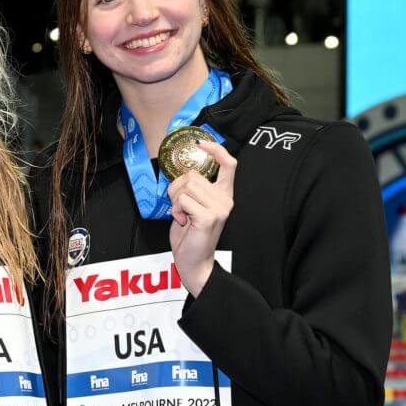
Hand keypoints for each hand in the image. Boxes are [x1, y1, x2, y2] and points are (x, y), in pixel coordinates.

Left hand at [168, 140, 237, 296]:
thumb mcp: (192, 206)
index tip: (201, 144)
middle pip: (193, 175)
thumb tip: (182, 172)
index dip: (216, 150)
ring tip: (182, 215)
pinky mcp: (208, 217)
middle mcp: (225, 199)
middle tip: (180, 207)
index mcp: (224, 194)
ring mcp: (219, 208)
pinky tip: (183, 222)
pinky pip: (182, 200)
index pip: (229, 164)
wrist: (193, 261)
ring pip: (186, 186)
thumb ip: (193, 189)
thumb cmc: (190, 233)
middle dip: (176, 189)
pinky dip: (176, 210)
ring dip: (175, 201)